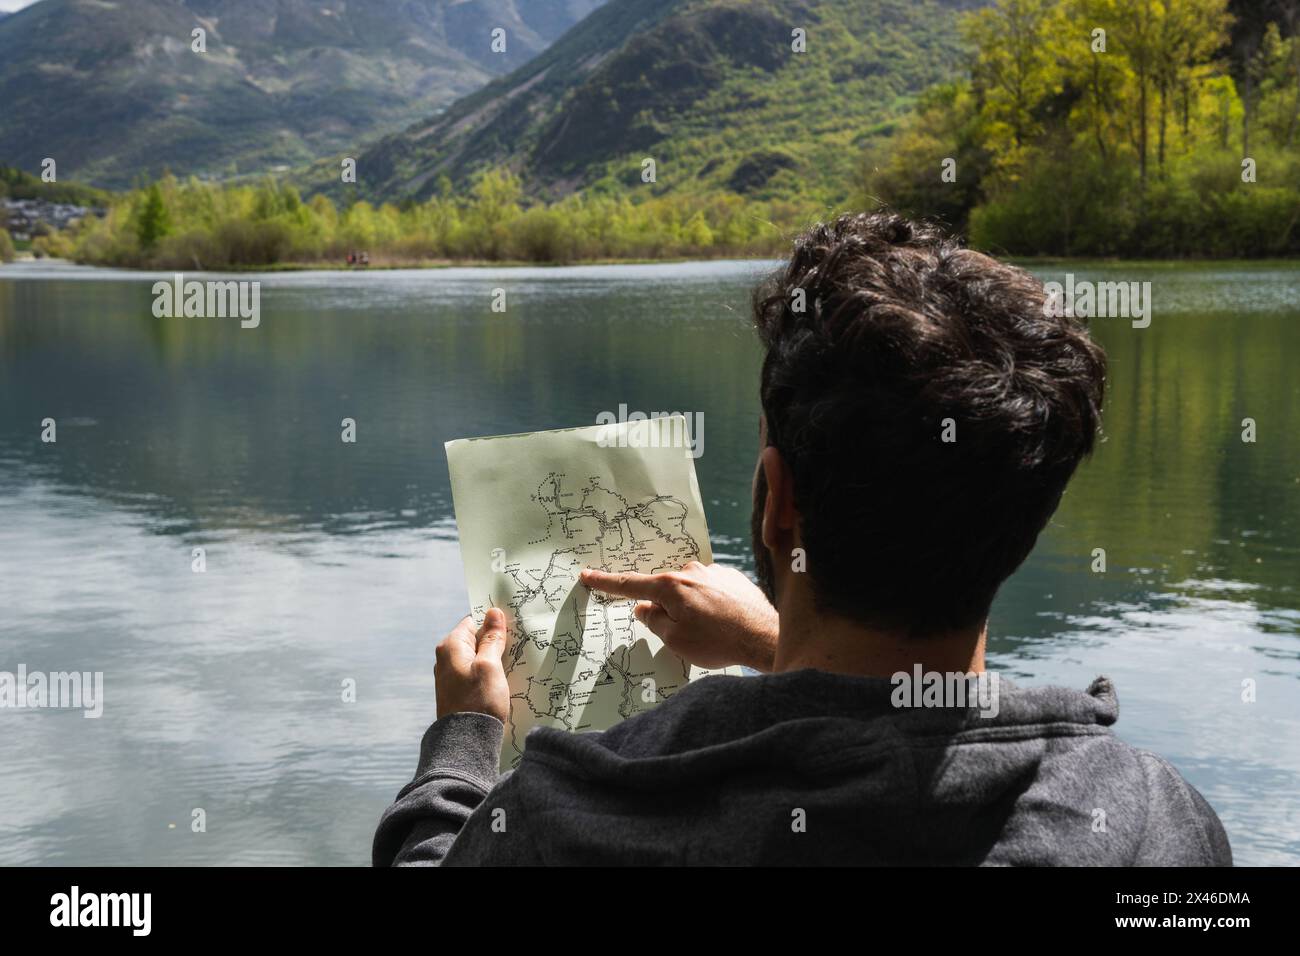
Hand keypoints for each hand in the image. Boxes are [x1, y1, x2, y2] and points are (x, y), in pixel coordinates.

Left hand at [435, 608, 510, 722]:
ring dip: (494, 658)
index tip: (511, 626)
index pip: (473, 621)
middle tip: (516, 644)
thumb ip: (492, 638)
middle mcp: (446, 658)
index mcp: (451, 646)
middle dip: (495, 640)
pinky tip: (503, 678)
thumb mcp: (490, 665)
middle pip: (474, 639)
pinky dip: (489, 672)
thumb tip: (493, 613)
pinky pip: (475, 672)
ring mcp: (450, 675)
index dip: (492, 622)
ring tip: (513, 662)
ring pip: (476, 656)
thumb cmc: (479, 701)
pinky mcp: (457, 689)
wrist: (466, 740)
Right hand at [580, 562, 778, 671]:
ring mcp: (712, 571)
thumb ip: (653, 621)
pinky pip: (710, 590)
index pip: (630, 584)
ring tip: (713, 632)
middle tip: (688, 634)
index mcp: (670, 586)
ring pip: (689, 591)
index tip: (588, 575)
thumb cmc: (718, 642)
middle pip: (664, 591)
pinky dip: (711, 605)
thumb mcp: (675, 640)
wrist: (765, 636)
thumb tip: (644, 608)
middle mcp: (689, 571)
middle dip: (667, 610)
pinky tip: (725, 623)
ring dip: (692, 608)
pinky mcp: (731, 576)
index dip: (607, 582)